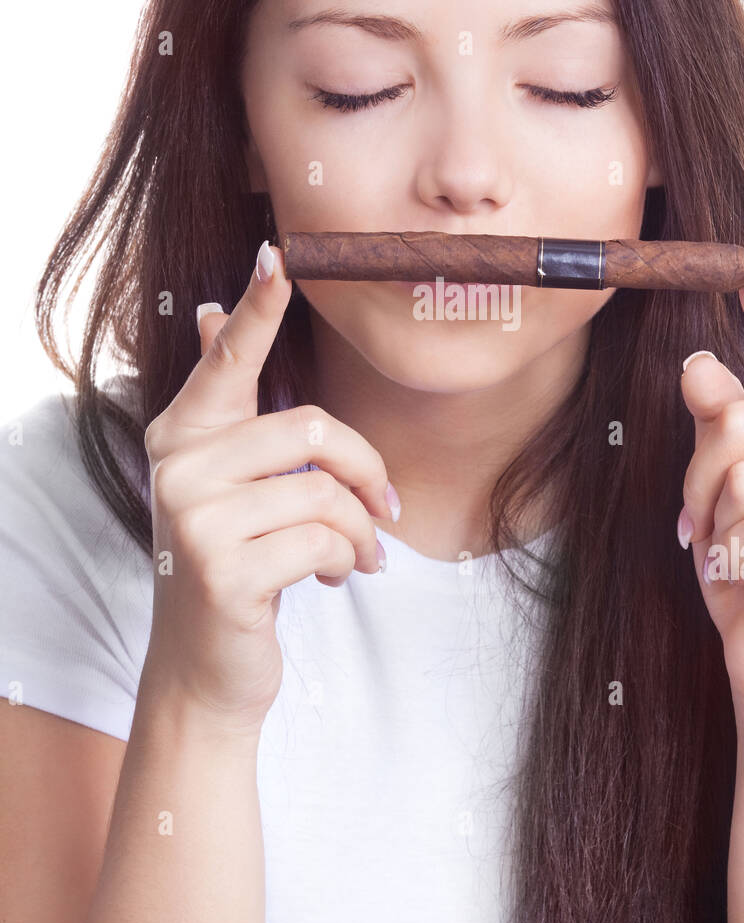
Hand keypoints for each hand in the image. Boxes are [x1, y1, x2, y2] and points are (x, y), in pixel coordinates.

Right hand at [140, 241, 395, 734]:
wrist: (204, 669)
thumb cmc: (235, 564)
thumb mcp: (229, 484)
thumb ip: (232, 409)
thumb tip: (216, 312)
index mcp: (182, 434)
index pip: (228, 359)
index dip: (260, 309)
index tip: (279, 253)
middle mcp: (177, 466)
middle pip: (310, 428)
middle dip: (365, 472)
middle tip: (387, 512)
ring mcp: (194, 519)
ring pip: (325, 491)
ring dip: (362, 531)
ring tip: (362, 556)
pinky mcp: (222, 570)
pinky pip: (324, 542)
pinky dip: (350, 562)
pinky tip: (339, 579)